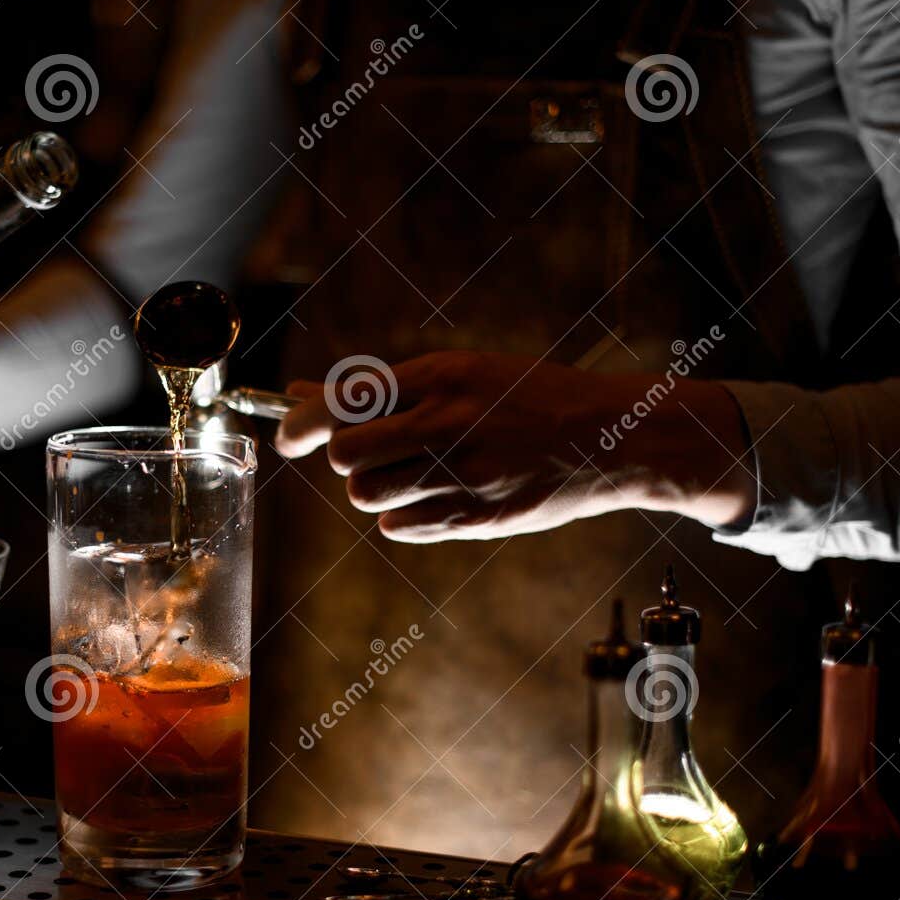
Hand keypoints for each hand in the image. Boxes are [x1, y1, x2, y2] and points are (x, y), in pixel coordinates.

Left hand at [273, 350, 753, 541]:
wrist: (611, 437)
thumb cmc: (525, 396)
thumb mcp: (459, 373)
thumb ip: (381, 389)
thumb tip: (300, 392)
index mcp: (442, 377)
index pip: (343, 402)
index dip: (300, 423)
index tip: (288, 435)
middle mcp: (448, 424)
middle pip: (346, 456)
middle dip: (343, 457)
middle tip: (364, 452)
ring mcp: (463, 473)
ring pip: (368, 495)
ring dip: (372, 487)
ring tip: (408, 471)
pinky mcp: (476, 515)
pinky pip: (401, 527)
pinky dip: (401, 516)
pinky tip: (430, 496)